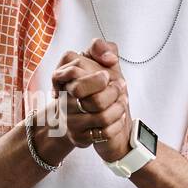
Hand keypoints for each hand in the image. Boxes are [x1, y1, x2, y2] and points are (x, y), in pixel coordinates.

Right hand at [50, 37, 133, 162]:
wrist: (90, 120)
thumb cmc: (94, 88)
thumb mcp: (96, 63)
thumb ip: (101, 48)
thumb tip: (107, 58)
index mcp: (64, 81)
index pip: (75, 76)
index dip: (97, 78)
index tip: (107, 76)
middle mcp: (64, 102)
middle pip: (94, 100)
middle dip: (114, 92)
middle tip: (121, 87)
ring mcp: (70, 122)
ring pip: (102, 117)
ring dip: (119, 108)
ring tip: (123, 102)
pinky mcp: (79, 138)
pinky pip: (104, 133)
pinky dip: (117, 124)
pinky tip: (119, 117)